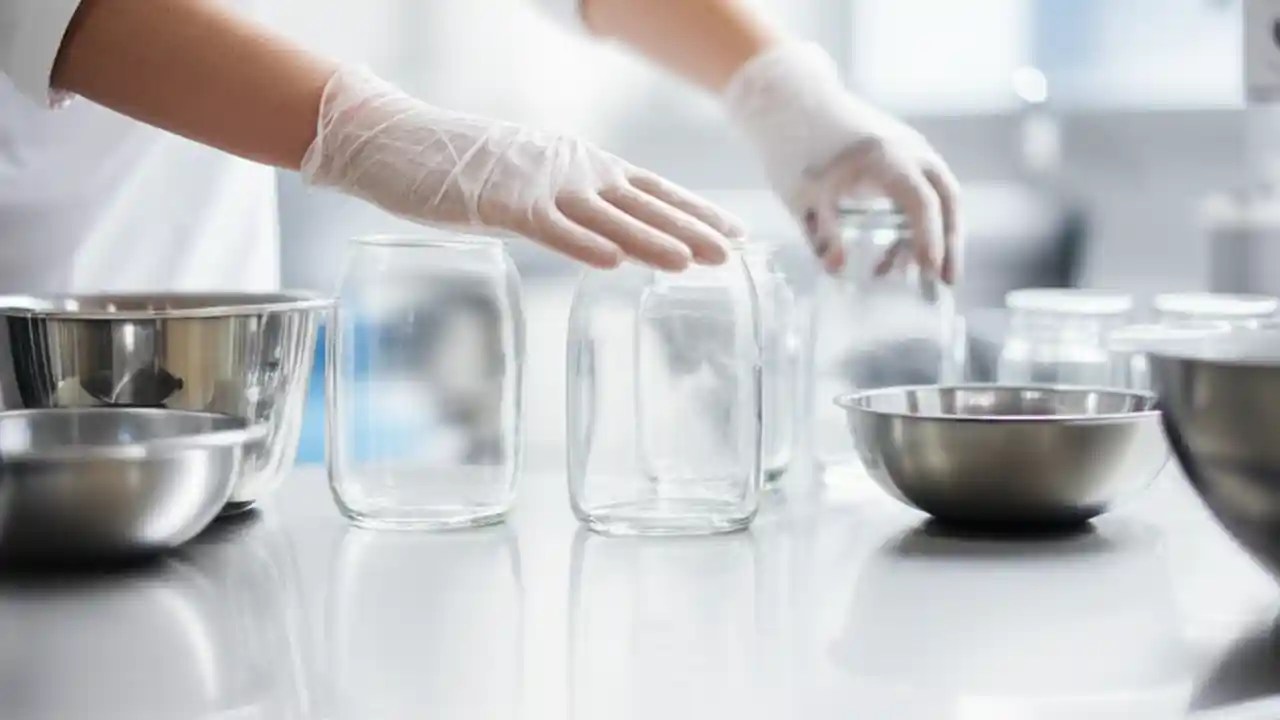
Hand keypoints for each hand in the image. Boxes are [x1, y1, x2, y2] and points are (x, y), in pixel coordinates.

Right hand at [302, 67, 742, 270]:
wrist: (397, 139)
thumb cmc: (464, 165)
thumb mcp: (532, 182)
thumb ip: (570, 206)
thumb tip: (604, 236)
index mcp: (582, 165)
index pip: (653, 189)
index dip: (696, 211)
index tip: (735, 234)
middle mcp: (573, 170)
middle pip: (643, 204)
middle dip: (691, 229)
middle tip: (733, 254)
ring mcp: (539, 184)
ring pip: (606, 217)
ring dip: (650, 240)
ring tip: (691, 262)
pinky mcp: (501, 202)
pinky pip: (549, 227)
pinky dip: (581, 244)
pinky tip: (612, 261)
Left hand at [724, 43, 960, 281]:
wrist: (791, 101)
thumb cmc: (795, 147)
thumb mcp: (802, 197)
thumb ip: (822, 235)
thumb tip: (838, 272)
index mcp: (887, 158)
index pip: (922, 203)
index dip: (930, 241)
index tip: (931, 273)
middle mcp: (909, 150)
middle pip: (945, 199)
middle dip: (949, 242)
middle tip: (948, 282)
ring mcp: (908, 148)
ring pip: (936, 196)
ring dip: (932, 236)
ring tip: (917, 277)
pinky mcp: (899, 153)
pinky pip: (920, 190)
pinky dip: (914, 223)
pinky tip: (889, 256)